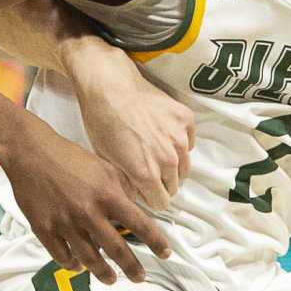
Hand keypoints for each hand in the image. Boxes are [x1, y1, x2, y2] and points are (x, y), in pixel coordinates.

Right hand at [4, 120, 172, 284]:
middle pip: (117, 249)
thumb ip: (121, 189)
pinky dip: (72, 265)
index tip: (165, 254)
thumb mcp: (104, 167)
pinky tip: (79, 267)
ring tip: (111, 279)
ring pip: (89, 259)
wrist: (30, 152)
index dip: (156, 242)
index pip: (140, 224)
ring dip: (103, 273)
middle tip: (139, 277)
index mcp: (107, 195)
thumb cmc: (68, 157)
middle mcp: (88, 212)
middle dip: (132, 268)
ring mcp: (65, 223)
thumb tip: (135, 208)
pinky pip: (61, 256)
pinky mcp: (44, 228)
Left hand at [71, 45, 195, 208]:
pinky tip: (161, 132)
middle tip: (149, 167)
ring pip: (184, 166)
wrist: (110, 87)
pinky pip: (189, 142)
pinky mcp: (186, 119)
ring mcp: (180, 138)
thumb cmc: (102, 123)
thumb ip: (126, 183)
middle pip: (174, 186)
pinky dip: (179, 141)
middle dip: (162, 182)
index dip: (151, 198)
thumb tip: (136, 195)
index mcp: (147, 174)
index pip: (161, 203)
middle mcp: (168, 159)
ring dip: (173, 164)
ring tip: (155, 150)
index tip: (144, 190)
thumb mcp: (106, 160)